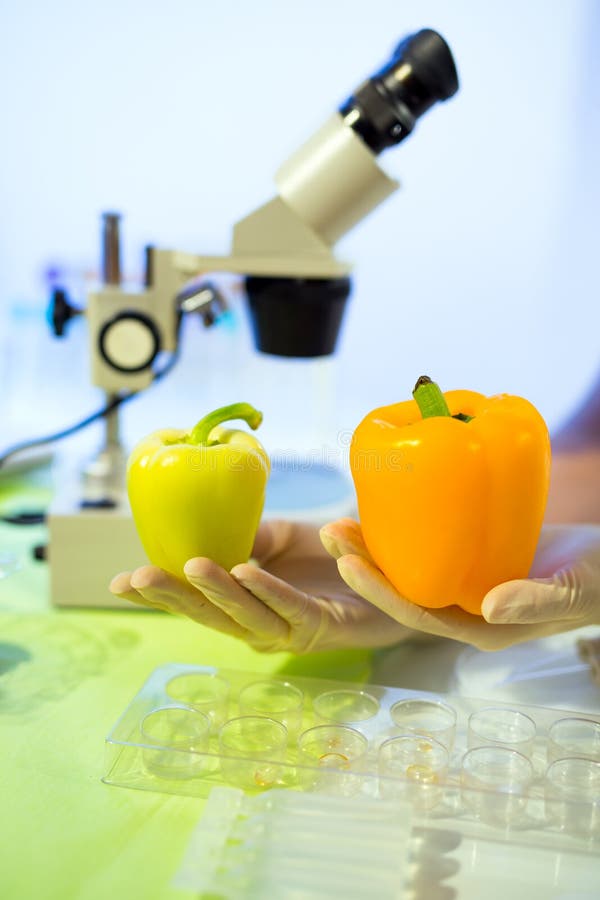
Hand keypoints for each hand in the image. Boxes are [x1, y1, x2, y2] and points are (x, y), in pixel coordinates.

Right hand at [109, 519, 414, 652]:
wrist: (388, 573)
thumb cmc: (329, 560)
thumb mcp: (281, 539)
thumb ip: (248, 538)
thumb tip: (212, 532)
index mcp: (244, 604)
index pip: (193, 601)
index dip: (157, 594)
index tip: (117, 582)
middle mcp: (261, 625)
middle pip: (210, 615)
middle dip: (173, 597)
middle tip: (137, 577)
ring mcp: (291, 631)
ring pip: (246, 618)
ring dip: (218, 593)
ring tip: (190, 566)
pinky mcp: (325, 627)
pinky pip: (293, 610)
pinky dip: (269, 592)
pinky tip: (247, 572)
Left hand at [326, 521, 599, 650]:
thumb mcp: (574, 590)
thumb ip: (536, 601)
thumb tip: (489, 607)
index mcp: (482, 628)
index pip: (420, 615)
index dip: (382, 592)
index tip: (348, 564)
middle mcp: (466, 610)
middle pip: (403, 592)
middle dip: (363, 566)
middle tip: (330, 531)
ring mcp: (466, 585)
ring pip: (410, 570)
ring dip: (373, 548)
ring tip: (339, 521)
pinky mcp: (471, 560)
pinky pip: (429, 549)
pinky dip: (404, 531)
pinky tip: (383, 506)